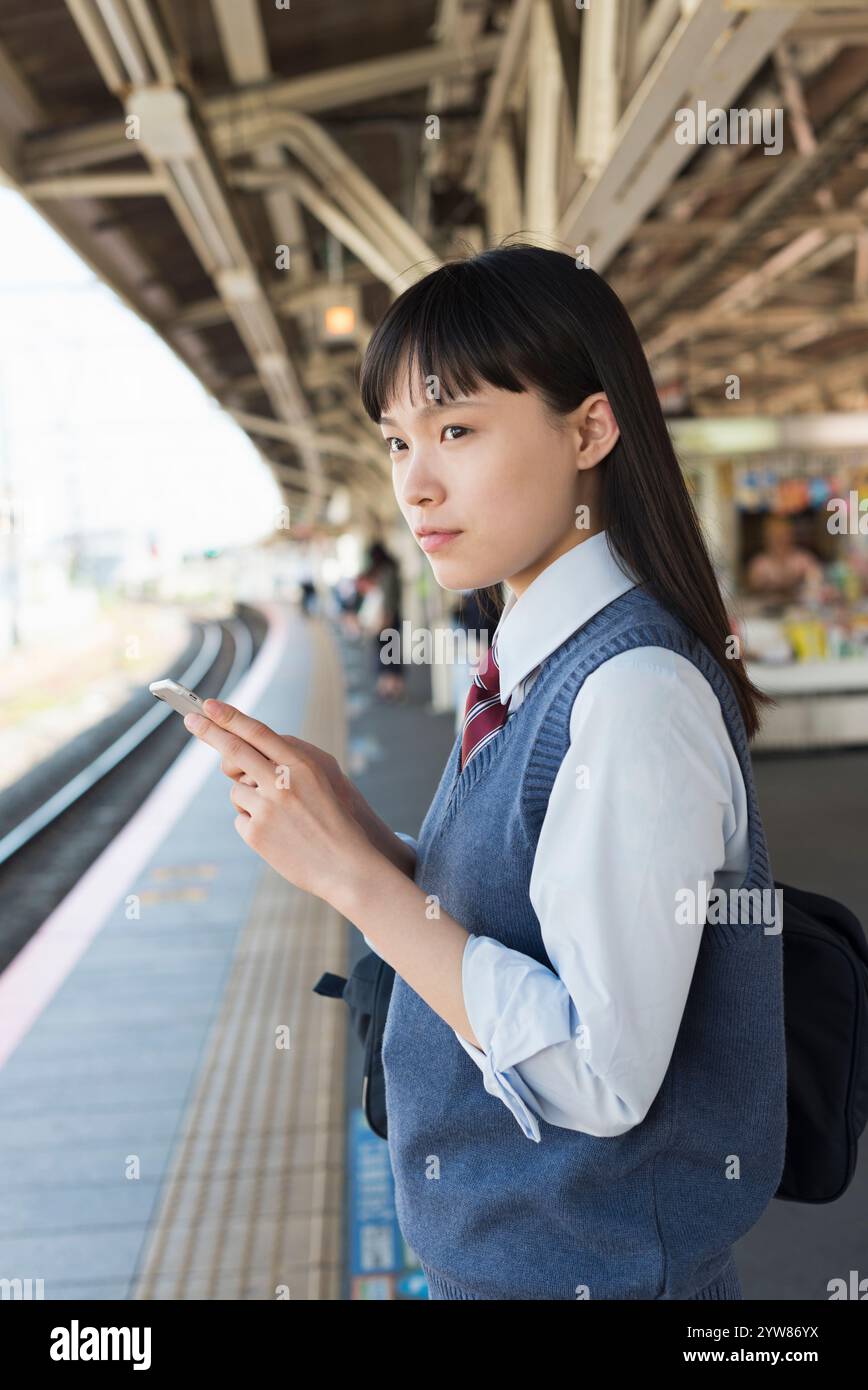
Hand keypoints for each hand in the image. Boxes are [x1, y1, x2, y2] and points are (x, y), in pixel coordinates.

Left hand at [183, 698, 381, 904]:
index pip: (257, 732)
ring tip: (278, 816)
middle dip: (208, 731)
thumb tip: (251, 745)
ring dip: (247, 797)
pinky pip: (240, 818)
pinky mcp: (256, 834)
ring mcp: (266, 809)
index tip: (210, 705)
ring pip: (236, 790)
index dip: (231, 717)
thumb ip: (289, 759)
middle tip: (191, 719)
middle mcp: (281, 783)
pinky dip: (252, 822)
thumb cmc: (334, 818)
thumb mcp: (322, 778)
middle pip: (234, 750)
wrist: (345, 865)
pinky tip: (276, 834)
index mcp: (301, 766)